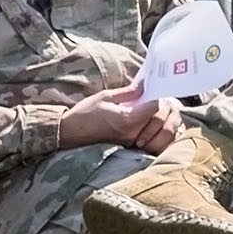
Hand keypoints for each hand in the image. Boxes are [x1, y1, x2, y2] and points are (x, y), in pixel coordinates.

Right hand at [56, 82, 178, 152]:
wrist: (69, 133)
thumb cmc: (84, 113)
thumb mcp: (105, 97)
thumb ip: (128, 92)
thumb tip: (145, 84)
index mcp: (128, 119)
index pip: (156, 107)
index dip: (157, 97)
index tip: (153, 91)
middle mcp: (134, 133)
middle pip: (162, 120)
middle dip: (163, 109)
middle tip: (156, 100)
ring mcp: (134, 143)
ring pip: (162, 133)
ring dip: (163, 121)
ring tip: (154, 112)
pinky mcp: (132, 148)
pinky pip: (154, 141)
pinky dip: (158, 132)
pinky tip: (151, 123)